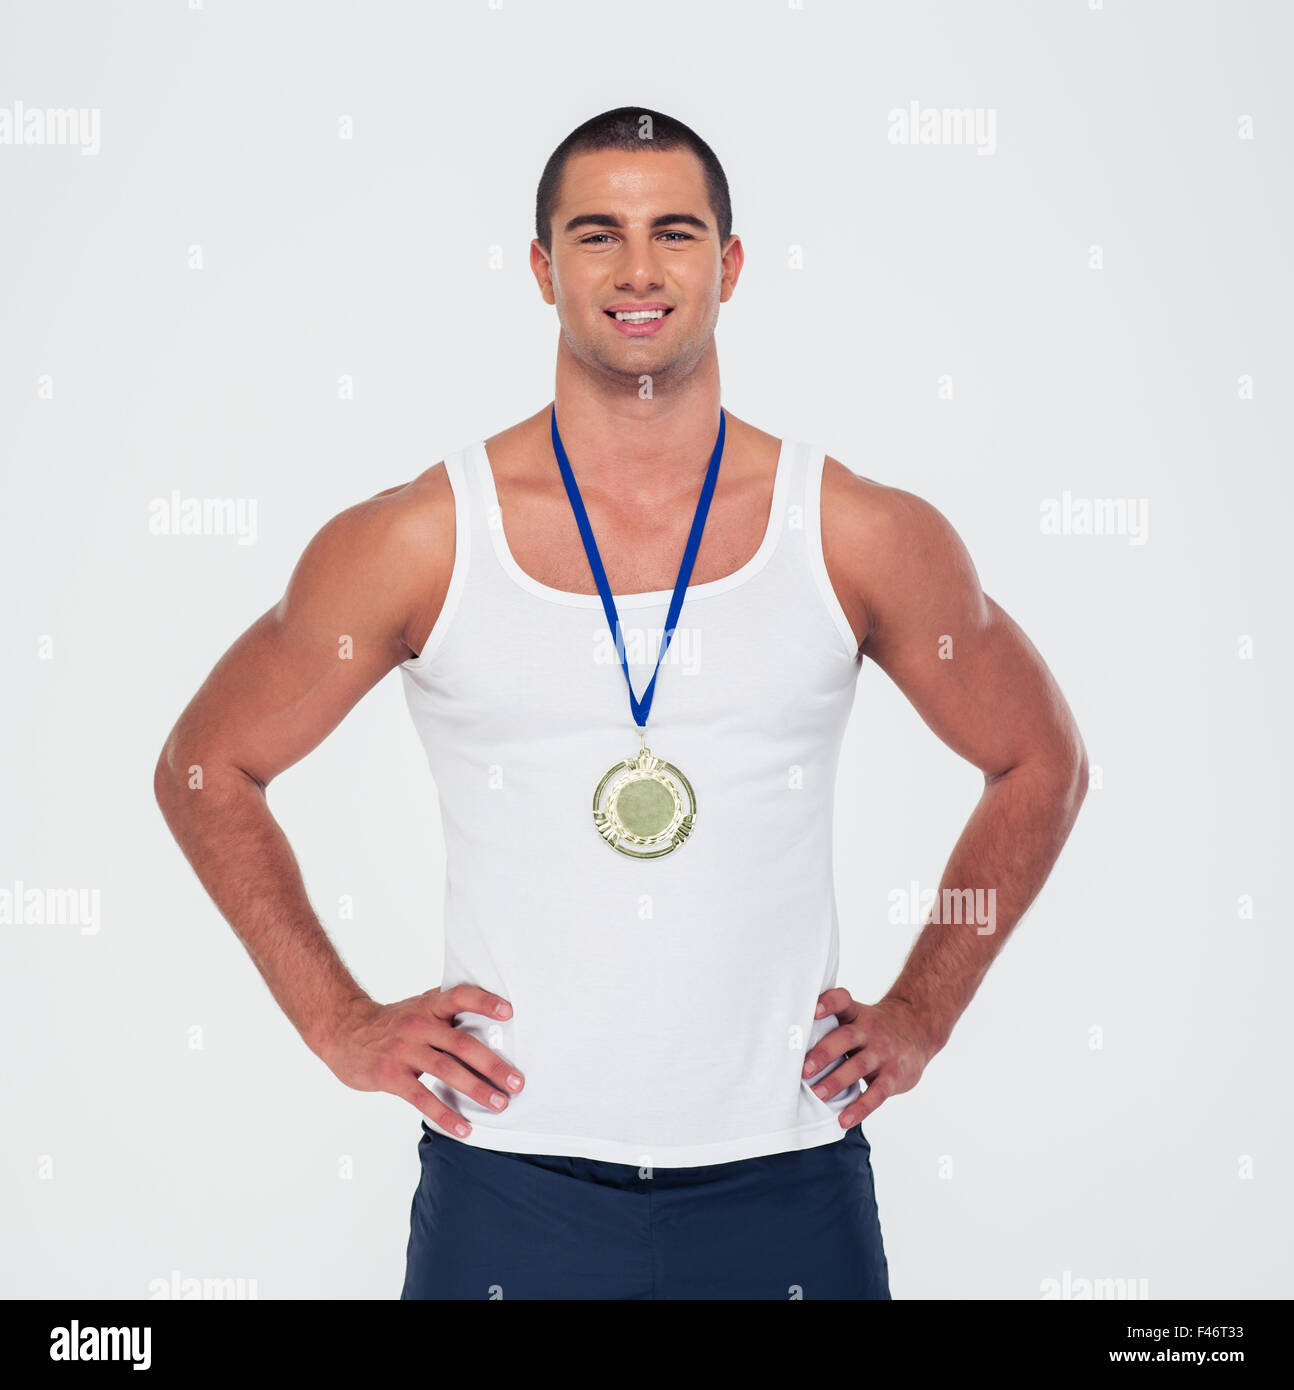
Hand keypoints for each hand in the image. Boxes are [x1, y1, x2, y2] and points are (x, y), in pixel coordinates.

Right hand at [314, 985, 522, 1136]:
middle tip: (517, 1082)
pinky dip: (445, 1114)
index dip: (484, 1001)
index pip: (460, 996)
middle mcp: (418, 1024)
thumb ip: (447, 1010)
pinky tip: (464, 1128)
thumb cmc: (393, 1022)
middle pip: (461, 1042)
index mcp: (429, 1006)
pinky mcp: (390, 1075)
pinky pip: (421, 1098)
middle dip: (492, 1064)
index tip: (510, 1012)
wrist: (344, 1032)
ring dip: (476, 1089)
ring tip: (499, 1104)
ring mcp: (403, 1049)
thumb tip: (491, 1016)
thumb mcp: (418, 1007)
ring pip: (445, 1070)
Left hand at [803, 988, 937, 1126]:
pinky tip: (844, 1119)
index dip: (828, 1003)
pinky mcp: (894, 1076)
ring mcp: (883, 1053)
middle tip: (803, 1070)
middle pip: (846, 1037)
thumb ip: (831, 1026)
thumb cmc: (873, 1028)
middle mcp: (870, 1030)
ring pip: (859, 1066)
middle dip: (824, 1053)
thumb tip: (788, 1046)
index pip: (842, 1001)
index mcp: (856, 1014)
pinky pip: (877, 1093)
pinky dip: (860, 1108)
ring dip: (837, 1081)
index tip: (813, 1010)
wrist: (917, 1029)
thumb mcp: (857, 1017)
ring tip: (817, 1095)